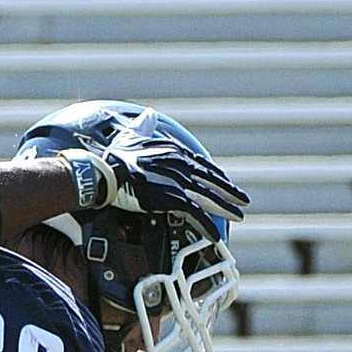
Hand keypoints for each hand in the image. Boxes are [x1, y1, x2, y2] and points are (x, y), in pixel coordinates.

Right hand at [61, 140, 248, 242]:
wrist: (107, 172)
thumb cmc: (115, 156)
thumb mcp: (132, 135)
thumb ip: (144, 127)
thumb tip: (149, 115)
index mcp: (174, 152)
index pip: (202, 165)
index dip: (217, 176)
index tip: (228, 184)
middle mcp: (180, 165)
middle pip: (212, 180)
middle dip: (230, 192)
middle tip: (244, 201)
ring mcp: (177, 182)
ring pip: (209, 197)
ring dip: (226, 208)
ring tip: (239, 216)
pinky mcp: (172, 198)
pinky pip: (195, 214)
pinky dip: (207, 226)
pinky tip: (215, 235)